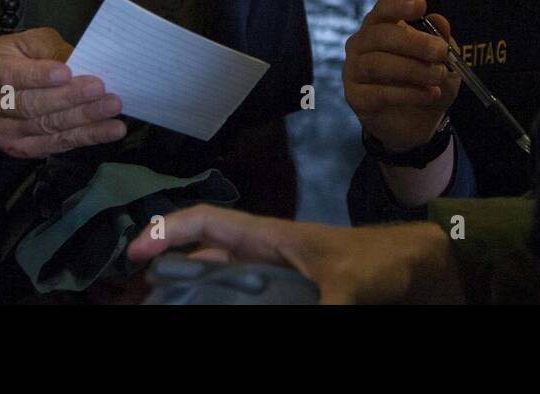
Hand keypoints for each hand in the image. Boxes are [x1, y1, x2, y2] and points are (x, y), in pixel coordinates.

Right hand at [0, 27, 126, 157]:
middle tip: (99, 89)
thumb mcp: (21, 44)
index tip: (65, 72)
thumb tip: (80, 60)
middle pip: (29, 106)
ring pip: (46, 127)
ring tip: (111, 108)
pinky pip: (57, 144)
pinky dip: (87, 137)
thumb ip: (46, 48)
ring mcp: (4, 133)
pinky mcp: (23, 150)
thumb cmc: (7, 62)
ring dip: (83, 119)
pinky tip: (110, 130)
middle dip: (68, 98)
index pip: (9, 75)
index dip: (37, 76)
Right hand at [126, 205, 463, 304]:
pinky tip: (200, 314)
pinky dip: (211, 303)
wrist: (409, 268)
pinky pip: (235, 296)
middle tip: (130, 296)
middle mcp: (259, 252)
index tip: (136, 252)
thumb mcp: (347, 285)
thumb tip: (313, 317)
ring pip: (212, 278)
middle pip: (199, 254)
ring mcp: (268, 273)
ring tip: (153, 306)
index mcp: (266, 235)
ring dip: (183, 290)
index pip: (207, 222)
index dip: (168, 231)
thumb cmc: (376, 261)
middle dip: (163, 269)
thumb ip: (324, 308)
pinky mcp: (281, 293)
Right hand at [343, 0, 459, 152]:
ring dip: (412, 69)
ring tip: (438, 76)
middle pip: (379, 35)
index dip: (399, 5)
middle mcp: (361, 44)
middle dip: (413, 42)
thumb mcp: (442, 61)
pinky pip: (379, 93)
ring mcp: (354, 70)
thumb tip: (439, 21)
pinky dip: (408, 93)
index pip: (383, 8)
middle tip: (441, 51)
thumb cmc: (425, 81)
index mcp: (380, 26)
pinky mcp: (355, 97)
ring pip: (377, 64)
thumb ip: (441, 40)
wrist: (417, 122)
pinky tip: (430, 95)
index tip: (421, 6)